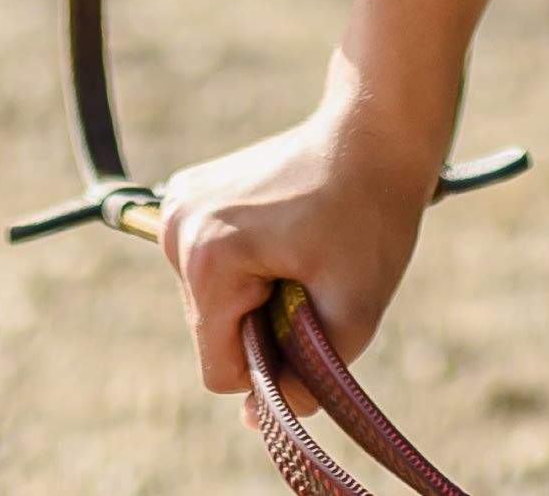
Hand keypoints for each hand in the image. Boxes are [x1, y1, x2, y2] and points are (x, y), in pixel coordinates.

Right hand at [152, 94, 439, 401]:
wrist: (373, 130)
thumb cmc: (371, 215)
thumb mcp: (356, 310)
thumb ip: (311, 378)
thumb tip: (259, 419)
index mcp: (209, 258)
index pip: (219, 369)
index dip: (271, 365)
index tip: (309, 320)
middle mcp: (176, 228)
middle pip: (211, 334)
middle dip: (261, 325)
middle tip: (312, 277)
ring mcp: (175, 206)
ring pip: (209, 303)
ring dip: (254, 296)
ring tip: (300, 249)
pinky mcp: (184, 194)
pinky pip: (209, 267)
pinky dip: (245, 267)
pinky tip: (284, 232)